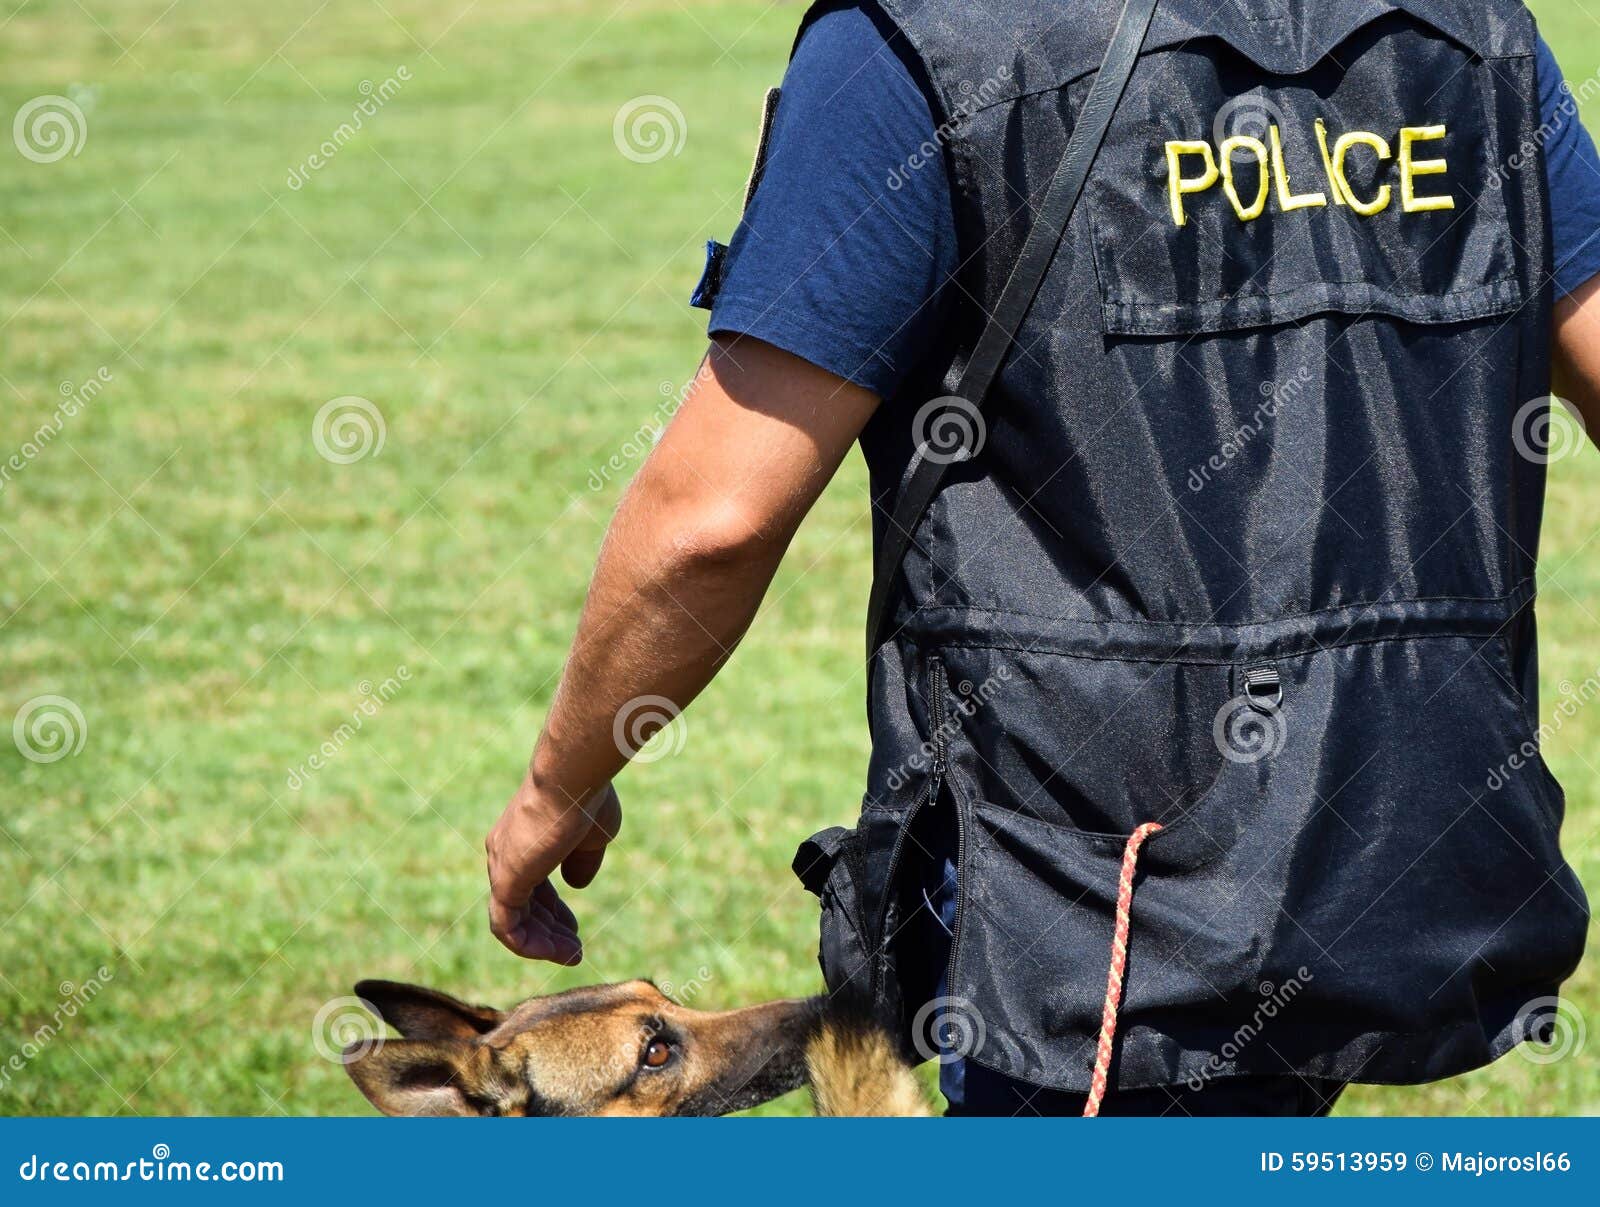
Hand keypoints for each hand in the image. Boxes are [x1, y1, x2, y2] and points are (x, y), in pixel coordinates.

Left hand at [486, 774, 621, 961]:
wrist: (573, 780)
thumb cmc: (586, 799)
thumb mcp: (592, 836)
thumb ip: (583, 861)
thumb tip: (577, 886)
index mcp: (523, 839)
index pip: (532, 885)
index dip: (553, 911)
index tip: (575, 928)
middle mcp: (505, 853)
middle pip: (523, 905)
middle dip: (550, 930)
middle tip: (575, 949)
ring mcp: (502, 867)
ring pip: (513, 920)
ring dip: (543, 943)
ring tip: (572, 956)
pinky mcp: (505, 881)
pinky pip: (506, 927)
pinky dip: (528, 945)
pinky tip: (554, 953)